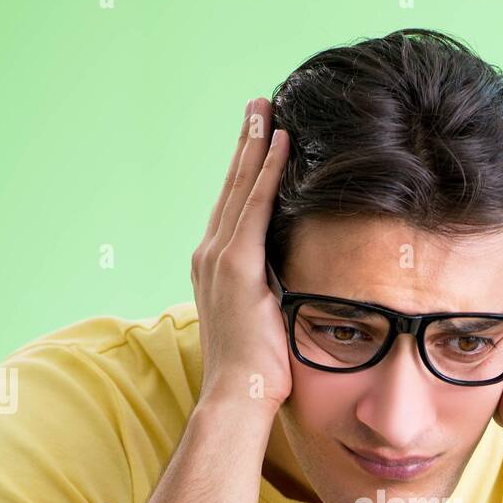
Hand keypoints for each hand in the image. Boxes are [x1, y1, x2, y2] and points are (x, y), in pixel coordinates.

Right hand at [191, 97, 292, 413]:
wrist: (236, 396)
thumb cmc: (254, 372)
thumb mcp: (263, 320)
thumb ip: (271, 292)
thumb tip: (293, 281)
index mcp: (216, 269)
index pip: (233, 208)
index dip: (245, 170)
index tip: (258, 138)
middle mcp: (209, 256)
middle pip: (231, 188)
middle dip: (246, 144)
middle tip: (258, 105)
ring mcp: (219, 259)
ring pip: (241, 188)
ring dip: (255, 145)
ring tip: (266, 109)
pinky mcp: (236, 267)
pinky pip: (255, 207)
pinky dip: (268, 173)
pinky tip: (280, 144)